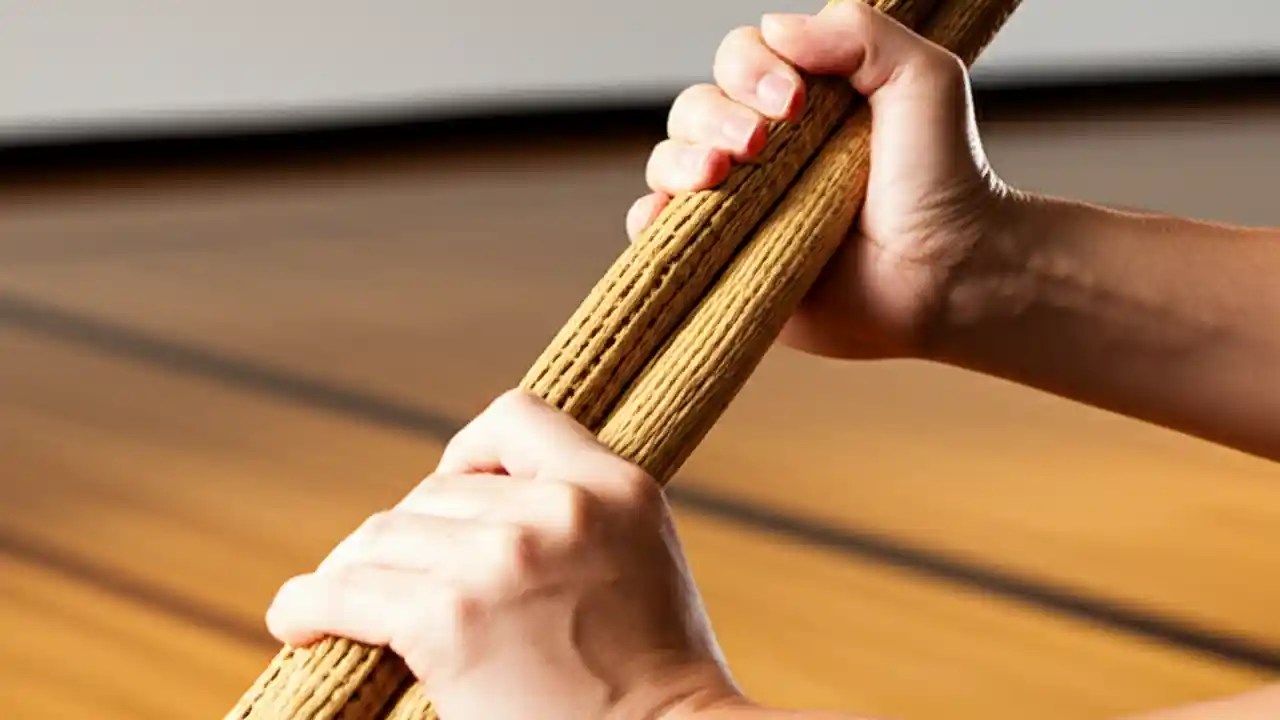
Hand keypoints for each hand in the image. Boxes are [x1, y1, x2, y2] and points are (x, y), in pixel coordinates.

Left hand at [266, 389, 739, 719]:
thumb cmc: (651, 671)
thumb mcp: (637, 553)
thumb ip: (574, 510)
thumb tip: (471, 501)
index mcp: (611, 485)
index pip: (513, 419)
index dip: (468, 452)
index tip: (450, 494)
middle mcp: (556, 509)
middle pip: (433, 493)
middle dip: (406, 536)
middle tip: (392, 580)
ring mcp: (500, 561)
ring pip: (383, 538)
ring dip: (352, 570)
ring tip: (336, 599)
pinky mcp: (449, 620)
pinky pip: (347, 594)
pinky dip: (307, 605)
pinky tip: (298, 621)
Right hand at [627, 1, 1013, 358]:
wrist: (947, 277)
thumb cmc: (944, 182)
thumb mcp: (924, 81)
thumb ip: (861, 34)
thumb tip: (776, 29)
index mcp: (801, 99)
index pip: (742, 57)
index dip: (752, 69)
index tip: (792, 101)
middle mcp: (762, 147)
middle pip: (696, 106)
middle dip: (715, 117)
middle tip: (757, 145)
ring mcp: (740, 203)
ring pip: (669, 160)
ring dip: (681, 160)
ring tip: (718, 176)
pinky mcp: (726, 257)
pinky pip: (660, 231)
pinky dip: (651, 218)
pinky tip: (670, 214)